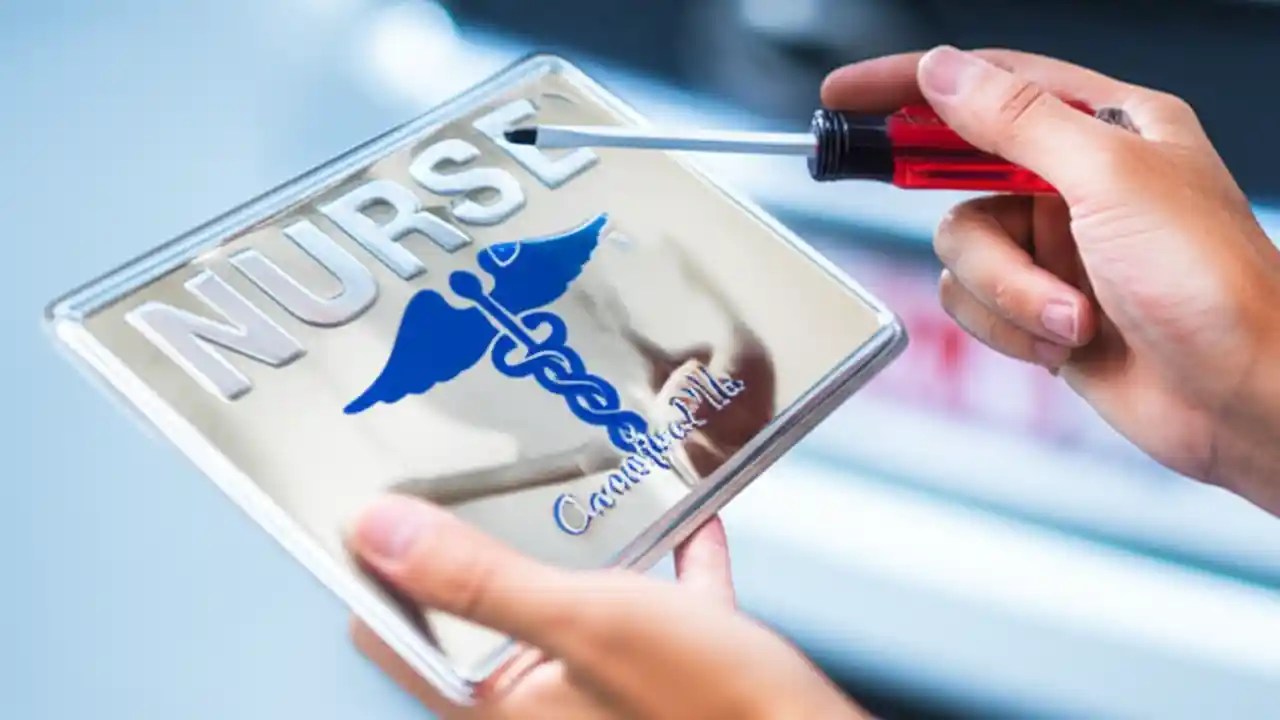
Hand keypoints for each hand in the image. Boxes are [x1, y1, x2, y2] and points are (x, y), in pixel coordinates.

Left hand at [347, 496, 867, 718]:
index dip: (383, 567)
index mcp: (499, 706)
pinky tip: (689, 528)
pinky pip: (650, 611)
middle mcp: (542, 707)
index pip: (396, 634)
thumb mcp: (584, 620)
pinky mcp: (664, 686)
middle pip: (483, 612)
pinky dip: (664, 568)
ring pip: (567, 607)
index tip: (381, 501)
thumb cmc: (710, 708)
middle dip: (487, 544)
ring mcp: (604, 698)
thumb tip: (378, 530)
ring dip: (577, 553)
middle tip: (474, 473)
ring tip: (576, 493)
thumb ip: (478, 578)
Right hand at [823, 47, 1279, 513]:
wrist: (1243, 401)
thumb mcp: (1110, 180)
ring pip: (961, 247)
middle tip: (964, 230)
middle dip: (975, 224)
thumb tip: (945, 73)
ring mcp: (1055, 246)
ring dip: (1008, 289)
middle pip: (960, 170)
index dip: (911, 83)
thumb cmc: (1215, 286)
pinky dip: (1009, 324)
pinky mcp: (1040, 306)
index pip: (988, 81)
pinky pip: (974, 301)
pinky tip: (1065, 338)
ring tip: (1070, 313)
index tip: (849, 94)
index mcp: (1108, 125)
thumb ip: (1017, 120)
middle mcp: (1075, 180)